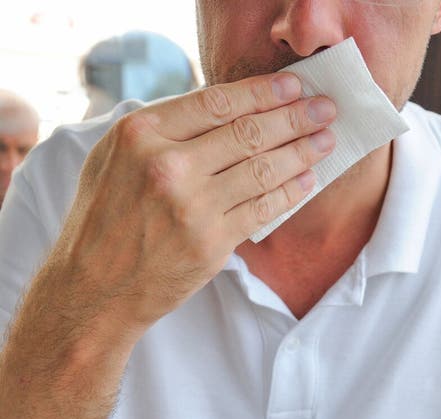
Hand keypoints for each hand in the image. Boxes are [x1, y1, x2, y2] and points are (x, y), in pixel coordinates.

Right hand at [47, 73, 335, 332]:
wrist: (95, 289)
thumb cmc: (103, 222)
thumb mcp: (114, 160)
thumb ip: (161, 133)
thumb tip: (219, 113)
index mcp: (141, 135)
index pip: (217, 102)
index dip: (262, 92)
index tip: (292, 87)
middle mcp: (167, 166)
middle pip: (248, 132)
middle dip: (294, 117)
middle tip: (324, 109)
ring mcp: (192, 207)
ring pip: (262, 169)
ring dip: (302, 152)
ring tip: (325, 141)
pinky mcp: (211, 243)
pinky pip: (262, 209)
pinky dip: (290, 193)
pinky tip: (307, 180)